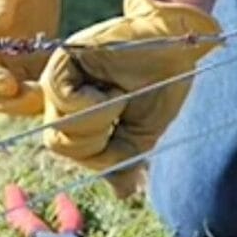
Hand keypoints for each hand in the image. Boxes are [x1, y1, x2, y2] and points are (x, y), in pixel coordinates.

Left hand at [40, 0, 221, 197]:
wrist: (178, 44)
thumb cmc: (160, 83)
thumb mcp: (142, 133)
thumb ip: (123, 159)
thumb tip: (122, 193)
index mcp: (79, 116)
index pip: (72, 152)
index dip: (100, 156)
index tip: (125, 132)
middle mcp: (64, 98)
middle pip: (58, 143)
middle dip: (95, 143)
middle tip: (122, 114)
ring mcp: (61, 77)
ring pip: (57, 125)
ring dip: (97, 122)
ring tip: (120, 99)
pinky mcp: (64, 58)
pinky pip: (60, 97)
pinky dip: (90, 105)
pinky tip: (112, 91)